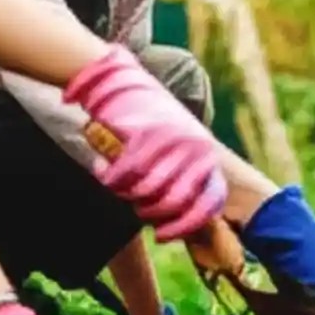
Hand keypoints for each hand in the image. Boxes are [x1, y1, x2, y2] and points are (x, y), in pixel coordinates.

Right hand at [65, 45, 226, 241]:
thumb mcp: (176, 146)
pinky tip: (105, 170)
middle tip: (136, 205)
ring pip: (147, 192)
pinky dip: (110, 179)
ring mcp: (172, 142)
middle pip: (174, 203)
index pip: (210, 201)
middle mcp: (196, 148)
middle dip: (150, 213)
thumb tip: (179, 217)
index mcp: (207, 153)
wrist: (121, 80)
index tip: (163, 235)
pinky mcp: (144, 136)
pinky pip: (125, 176)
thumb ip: (182, 176)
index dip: (186, 224)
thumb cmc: (148, 120)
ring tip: (120, 183)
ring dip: (128, 195)